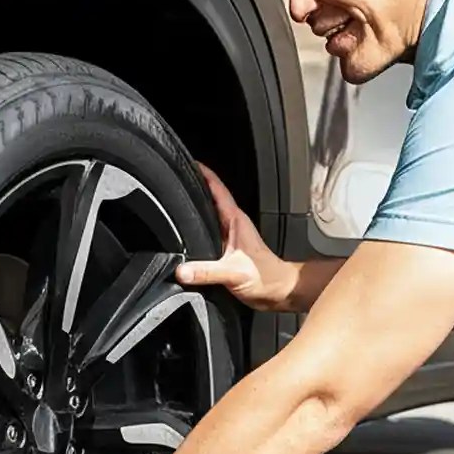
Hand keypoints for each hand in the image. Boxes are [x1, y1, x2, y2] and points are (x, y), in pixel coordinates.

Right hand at [176, 162, 296, 310]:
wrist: (278, 292)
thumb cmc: (265, 278)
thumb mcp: (233, 273)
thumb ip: (207, 272)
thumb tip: (182, 270)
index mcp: (236, 221)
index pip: (218, 189)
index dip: (204, 174)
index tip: (189, 162)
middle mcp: (233, 225)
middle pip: (210, 199)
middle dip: (195, 187)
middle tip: (176, 177)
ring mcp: (230, 236)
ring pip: (209, 215)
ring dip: (196, 207)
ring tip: (176, 200)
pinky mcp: (227, 249)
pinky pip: (208, 232)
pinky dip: (197, 228)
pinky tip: (186, 233)